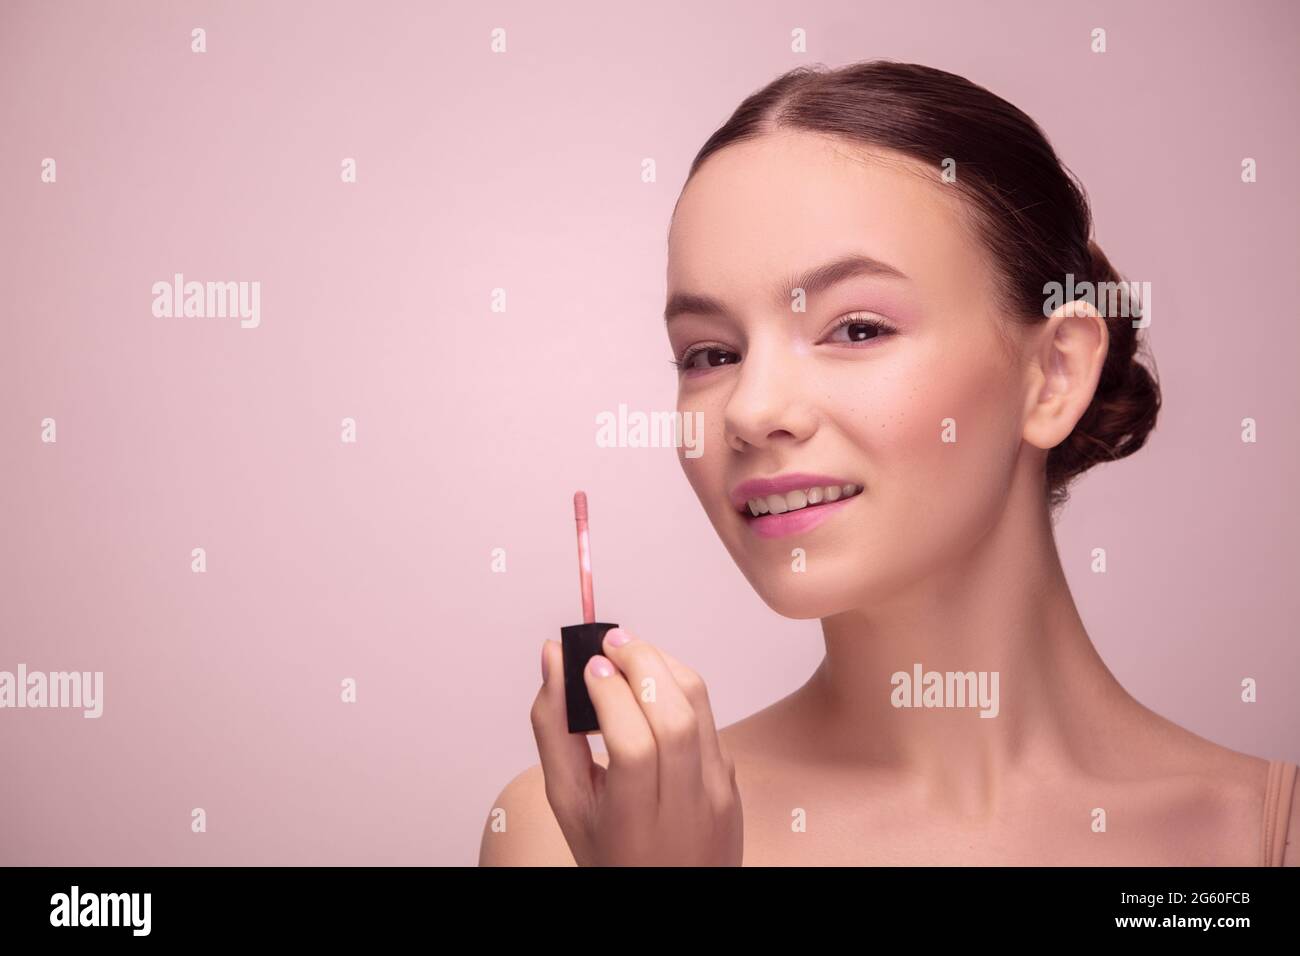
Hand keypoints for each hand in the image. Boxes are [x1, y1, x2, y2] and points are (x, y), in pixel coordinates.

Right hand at [531, 627, 742, 865]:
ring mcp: (717, 791)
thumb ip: (554, 729)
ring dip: (662, 664)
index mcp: (634, 825)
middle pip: (674, 719)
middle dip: (641, 664)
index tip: (587, 665)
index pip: (634, 748)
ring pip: (698, 706)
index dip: (611, 697)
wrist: (678, 891)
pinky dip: (677, 686)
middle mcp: (685, 809)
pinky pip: (708, 716)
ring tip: (627, 652)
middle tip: (609, 641)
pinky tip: (650, 683)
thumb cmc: (614, 851)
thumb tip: (553, 658)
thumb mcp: (569, 803)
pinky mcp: (732, 776)